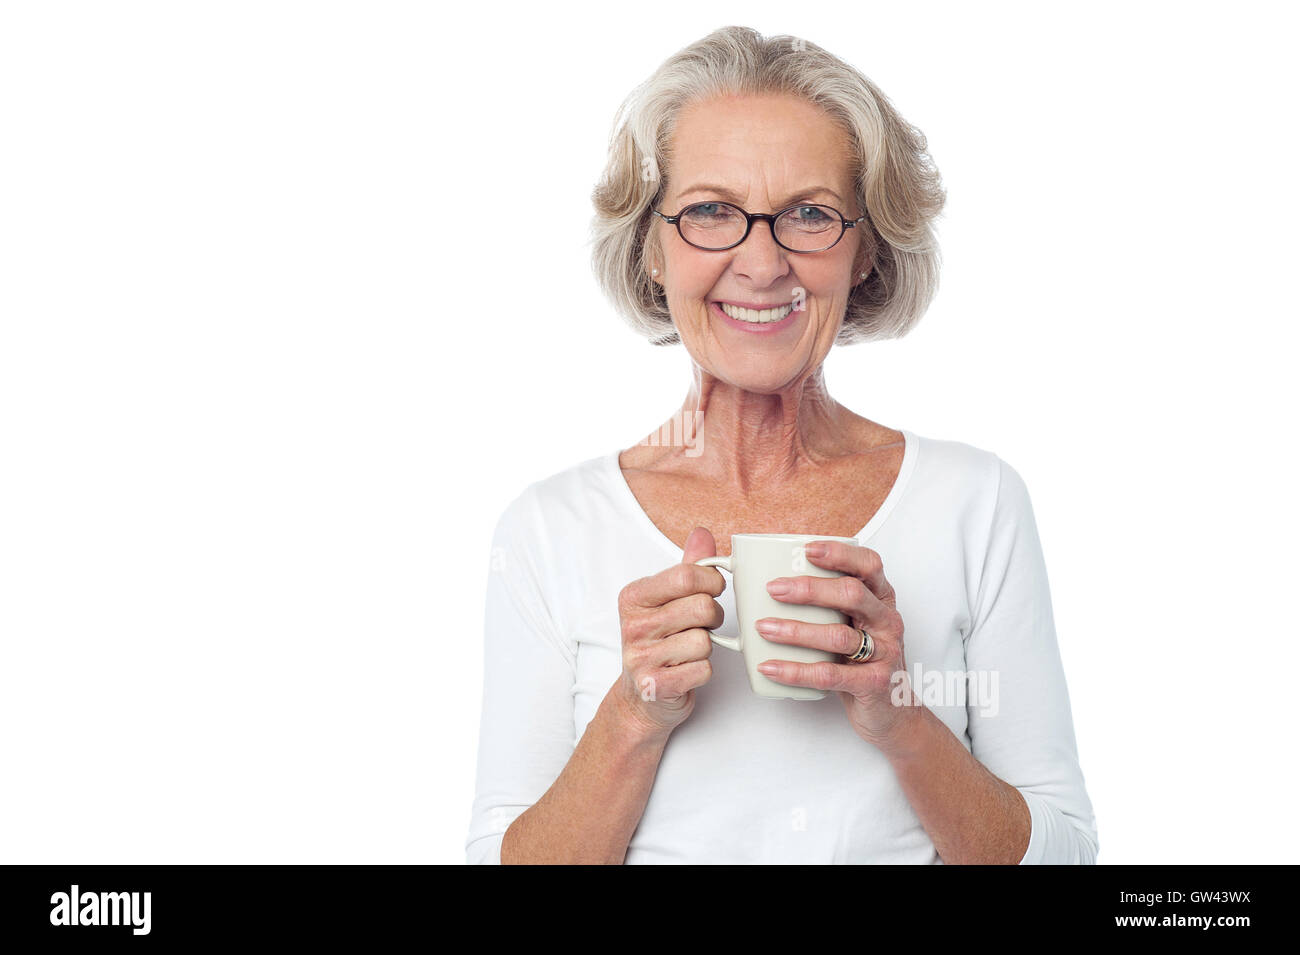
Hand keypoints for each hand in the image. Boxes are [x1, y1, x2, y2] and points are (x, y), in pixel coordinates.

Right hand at [614, 527, 724, 737]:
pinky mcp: (654, 686)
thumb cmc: (660, 643)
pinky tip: (687, 671)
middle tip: (702, 624)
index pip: (686, 575)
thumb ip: (687, 567)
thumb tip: (703, 534)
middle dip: (712, 617)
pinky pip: (702, 669)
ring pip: (704, 641)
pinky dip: (703, 671)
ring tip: (690, 650)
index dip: (712, 583)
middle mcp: (633, 625)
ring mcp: (640, 657)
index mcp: (634, 597)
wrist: (641, 699)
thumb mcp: (667, 601)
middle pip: (701, 607)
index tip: (712, 591)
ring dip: (707, 648)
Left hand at [755, 540, 919, 751]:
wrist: (893, 712)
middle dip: (810, 590)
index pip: (869, 565)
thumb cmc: (864, 661)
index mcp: (882, 600)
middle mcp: (887, 622)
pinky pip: (830, 675)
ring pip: (838, 636)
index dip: (839, 554)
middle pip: (852, 595)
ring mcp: (884, 653)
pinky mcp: (873, 684)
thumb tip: (774, 583)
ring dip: (796, 631)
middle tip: (774, 589)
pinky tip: (770, 666)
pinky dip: (795, 671)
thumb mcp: (855, 625)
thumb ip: (829, 605)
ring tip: (764, 628)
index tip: (807, 550)